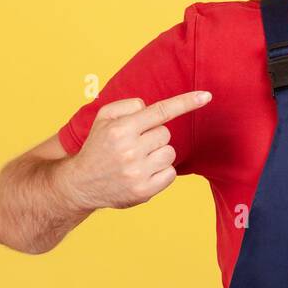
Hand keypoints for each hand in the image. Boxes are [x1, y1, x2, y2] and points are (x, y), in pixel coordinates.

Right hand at [63, 91, 211, 210]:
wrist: (81, 184)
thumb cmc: (98, 146)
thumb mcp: (103, 118)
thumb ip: (128, 105)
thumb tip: (150, 107)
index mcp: (121, 129)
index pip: (160, 111)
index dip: (186, 102)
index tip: (207, 96)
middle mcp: (130, 150)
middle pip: (166, 134)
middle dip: (154, 137)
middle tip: (134, 146)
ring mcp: (138, 172)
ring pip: (170, 153)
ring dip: (158, 154)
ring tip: (137, 160)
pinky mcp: (144, 191)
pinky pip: (171, 173)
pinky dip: (161, 172)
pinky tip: (143, 173)